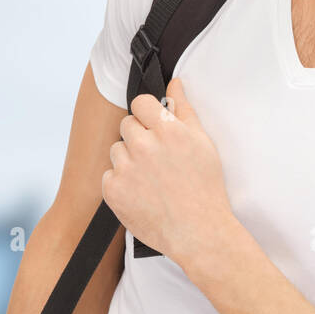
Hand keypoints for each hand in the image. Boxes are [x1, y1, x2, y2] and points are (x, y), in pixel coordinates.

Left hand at [102, 77, 236, 268]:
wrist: (198, 231)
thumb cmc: (205, 187)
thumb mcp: (202, 142)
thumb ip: (185, 109)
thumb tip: (174, 82)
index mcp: (167, 129)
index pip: (140, 103)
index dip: (148, 114)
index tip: (154, 126)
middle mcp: (144, 145)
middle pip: (127, 125)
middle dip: (139, 136)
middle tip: (157, 158)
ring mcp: (126, 168)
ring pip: (117, 149)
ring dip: (129, 159)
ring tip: (151, 178)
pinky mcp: (113, 190)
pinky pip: (109, 175)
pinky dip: (121, 182)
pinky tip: (141, 193)